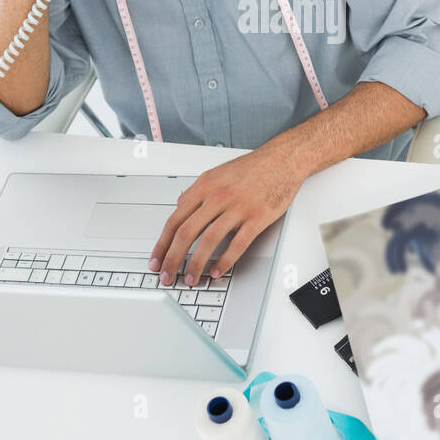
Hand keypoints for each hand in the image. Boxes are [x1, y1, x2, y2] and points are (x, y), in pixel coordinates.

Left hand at [150, 145, 306, 286]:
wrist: (282, 160)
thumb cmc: (251, 168)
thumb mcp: (216, 174)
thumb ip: (196, 191)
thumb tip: (179, 206)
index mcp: (204, 187)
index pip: (174, 220)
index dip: (162, 244)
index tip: (156, 260)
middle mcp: (217, 197)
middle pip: (186, 233)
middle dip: (173, 259)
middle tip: (167, 276)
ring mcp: (238, 208)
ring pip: (209, 241)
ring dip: (196, 264)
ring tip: (191, 279)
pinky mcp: (257, 217)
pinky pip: (238, 244)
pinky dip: (225, 261)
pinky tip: (217, 271)